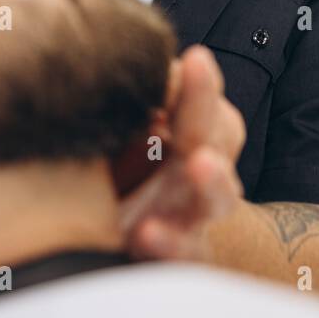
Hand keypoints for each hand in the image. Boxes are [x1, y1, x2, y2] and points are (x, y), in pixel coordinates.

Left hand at [119, 46, 245, 262]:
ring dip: (214, 178)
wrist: (155, 247)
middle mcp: (199, 171)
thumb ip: (125, 108)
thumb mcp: (126, 137)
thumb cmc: (130, 180)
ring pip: (219, 196)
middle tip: (198, 73)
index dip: (201, 83)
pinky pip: (185, 252)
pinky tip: (147, 232)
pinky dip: (170, 242)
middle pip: (217, 134)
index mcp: (191, 134)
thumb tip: (100, 71)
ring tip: (202, 163)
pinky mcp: (182, 257)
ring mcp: (195, 216)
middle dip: (205, 103)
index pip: (205, 102)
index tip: (194, 60)